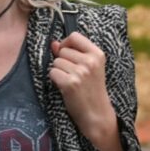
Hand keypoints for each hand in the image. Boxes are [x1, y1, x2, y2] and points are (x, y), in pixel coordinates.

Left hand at [49, 33, 122, 150]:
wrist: (97, 114)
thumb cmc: (91, 89)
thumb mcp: (89, 68)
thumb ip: (73, 53)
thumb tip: (53, 43)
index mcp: (98, 54)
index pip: (74, 36)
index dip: (66, 43)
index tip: (68, 54)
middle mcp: (90, 61)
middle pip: (62, 50)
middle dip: (62, 61)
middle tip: (74, 76)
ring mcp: (80, 72)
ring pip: (55, 62)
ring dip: (58, 72)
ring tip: (71, 82)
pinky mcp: (70, 83)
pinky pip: (52, 72)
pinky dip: (55, 80)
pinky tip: (66, 88)